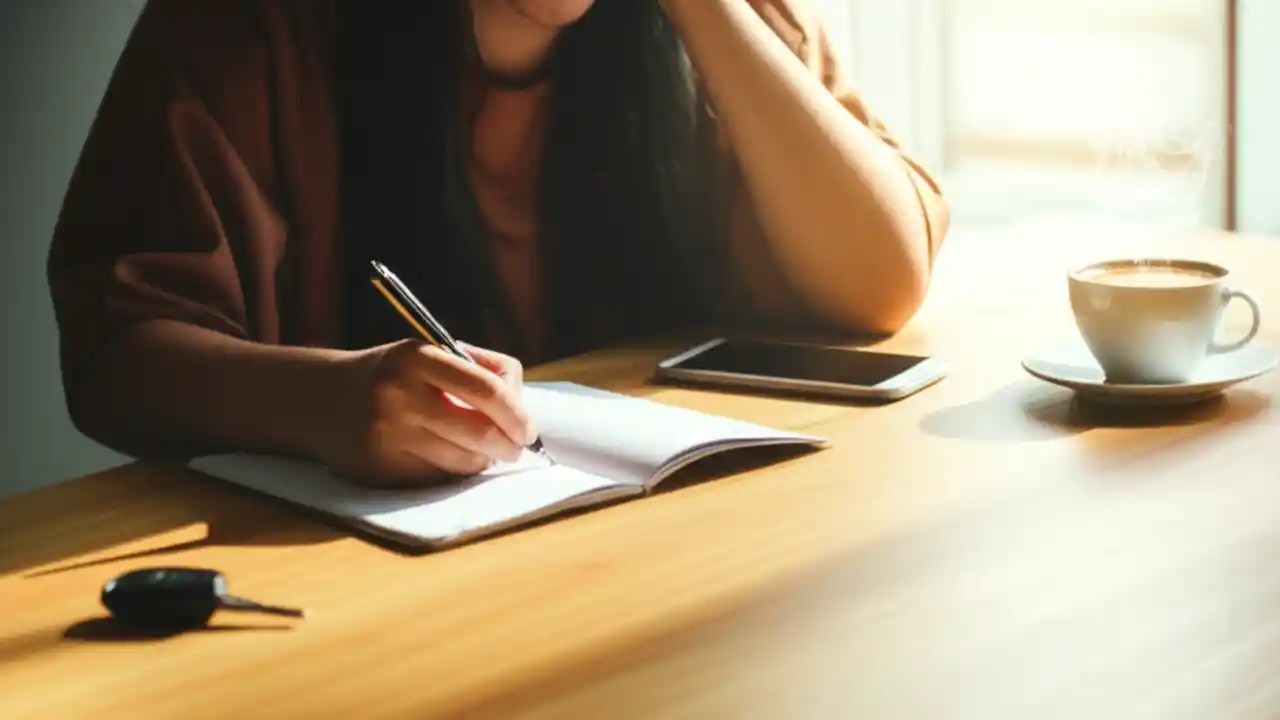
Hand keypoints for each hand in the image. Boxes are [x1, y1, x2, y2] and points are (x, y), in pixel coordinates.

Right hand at [321, 340, 535, 486]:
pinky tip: (443, 458)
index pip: (486, 389)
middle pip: (479, 432)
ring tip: (480, 451)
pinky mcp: (377, 468)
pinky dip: (450, 471)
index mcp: (416, 357)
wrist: (318, 398)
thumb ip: (477, 374)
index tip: (528, 429)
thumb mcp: (426, 355)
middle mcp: (398, 395)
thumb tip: (521, 413)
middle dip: (508, 445)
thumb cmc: (392, 376)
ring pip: (461, 462)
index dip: (517, 414)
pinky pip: (435, 479)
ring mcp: (385, 434)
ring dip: (481, 461)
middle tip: (515, 448)